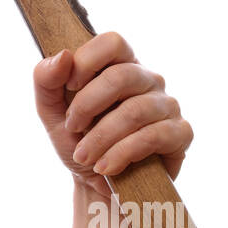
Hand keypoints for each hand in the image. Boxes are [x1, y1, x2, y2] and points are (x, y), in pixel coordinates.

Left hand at [33, 32, 191, 196]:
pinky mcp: (180, 133)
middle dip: (87, 106)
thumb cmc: (77, 141)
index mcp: (119, 65)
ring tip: (85, 156)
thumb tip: (62, 56)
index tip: (69, 87)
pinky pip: (154, 136)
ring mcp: (167, 105)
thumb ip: (46, 81)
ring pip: (135, 111)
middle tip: (72, 128)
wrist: (96, 185)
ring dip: (101, 138)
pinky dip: (122, 154)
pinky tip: (105, 167)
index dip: (87, 61)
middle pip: (121, 76)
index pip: (112, 42)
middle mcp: (147, 79)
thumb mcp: (52, 113)